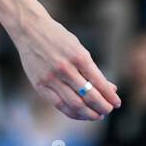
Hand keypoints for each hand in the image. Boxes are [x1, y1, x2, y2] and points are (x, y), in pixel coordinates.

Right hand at [10, 3, 120, 119]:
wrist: (29, 29)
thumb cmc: (58, 38)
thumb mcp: (78, 48)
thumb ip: (92, 69)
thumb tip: (110, 88)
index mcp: (78, 56)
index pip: (99, 83)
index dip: (110, 96)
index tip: (117, 103)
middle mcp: (65, 68)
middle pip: (89, 96)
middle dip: (102, 107)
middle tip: (108, 110)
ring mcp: (51, 78)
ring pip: (75, 104)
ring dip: (89, 114)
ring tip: (96, 115)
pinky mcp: (40, 85)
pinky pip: (59, 105)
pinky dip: (72, 113)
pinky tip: (80, 114)